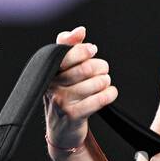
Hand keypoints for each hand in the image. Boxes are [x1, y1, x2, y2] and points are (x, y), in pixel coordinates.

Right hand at [43, 26, 117, 155]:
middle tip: (103, 70)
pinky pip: (99, 100)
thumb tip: (80, 30)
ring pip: (96, 83)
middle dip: (101, 67)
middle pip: (86, 67)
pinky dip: (110, 94)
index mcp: (49, 70)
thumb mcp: (64, 69)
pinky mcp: (72, 115)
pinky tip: (110, 93)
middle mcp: (52, 84)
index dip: (84, 50)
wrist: (61, 129)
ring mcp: (61, 101)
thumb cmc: (65, 93)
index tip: (93, 51)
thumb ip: (70, 46)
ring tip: (104, 84)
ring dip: (105, 82)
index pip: (66, 51)